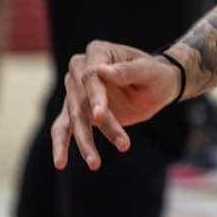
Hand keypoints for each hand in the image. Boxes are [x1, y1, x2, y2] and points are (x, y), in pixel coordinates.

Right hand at [51, 41, 180, 170]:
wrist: (157, 87)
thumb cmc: (155, 74)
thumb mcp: (148, 71)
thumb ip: (127, 71)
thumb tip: (101, 70)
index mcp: (97, 52)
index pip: (90, 75)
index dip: (95, 96)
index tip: (99, 115)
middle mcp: (80, 69)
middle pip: (81, 100)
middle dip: (99, 124)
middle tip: (121, 143)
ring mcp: (76, 91)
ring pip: (74, 118)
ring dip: (84, 142)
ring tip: (94, 164)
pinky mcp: (78, 112)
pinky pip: (65, 128)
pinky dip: (62, 145)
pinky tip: (59, 163)